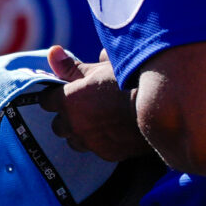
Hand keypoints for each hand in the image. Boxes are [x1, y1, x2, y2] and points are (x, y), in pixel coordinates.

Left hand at [48, 46, 143, 161]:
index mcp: (68, 100)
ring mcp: (89, 141)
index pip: (46, 101)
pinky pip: (95, 148)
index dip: (54, 96)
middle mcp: (74, 124)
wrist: (159, 106)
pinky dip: (99, 141)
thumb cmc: (128, 81)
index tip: (64, 93)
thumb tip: (52, 52)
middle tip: (82, 108)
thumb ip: (71, 66)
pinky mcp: (105, 153)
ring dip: (80, 132)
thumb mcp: (99, 68)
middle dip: (66, 117)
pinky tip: (112, 131)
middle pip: (58, 125)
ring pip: (74, 140)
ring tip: (96, 122)